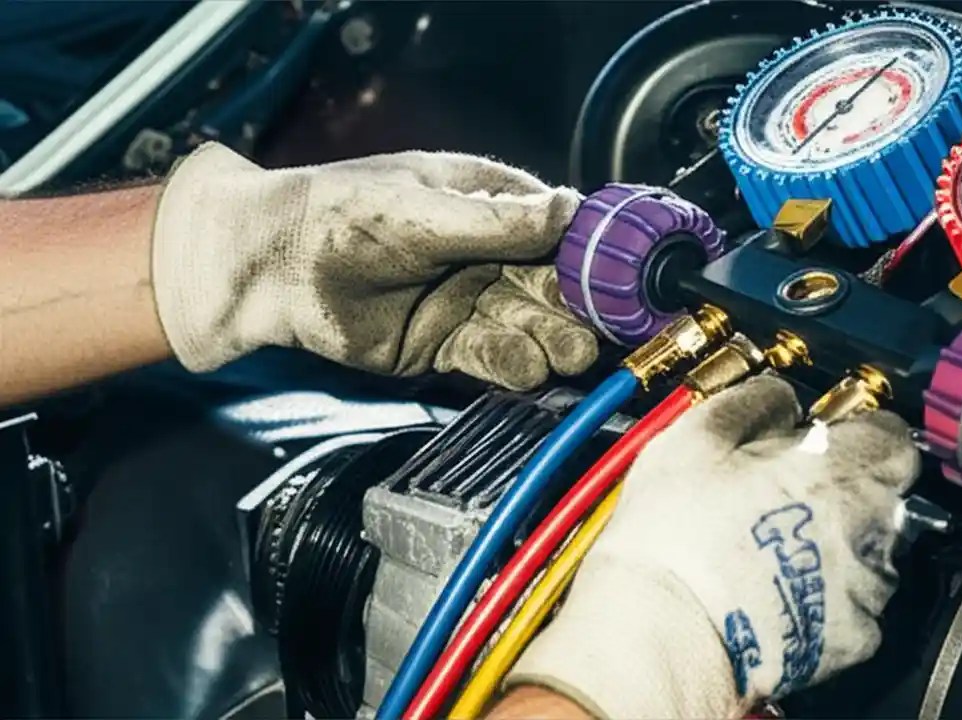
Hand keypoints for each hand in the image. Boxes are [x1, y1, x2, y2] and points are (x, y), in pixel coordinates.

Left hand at [150, 142, 596, 389]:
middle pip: (556, 286)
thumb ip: (498, 221)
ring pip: (531, 326)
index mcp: (492, 204)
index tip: (623, 278)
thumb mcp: (422, 210)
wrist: (271, 268)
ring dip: (553, 340)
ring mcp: (472, 301)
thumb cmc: (338, 215)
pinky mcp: (448, 346)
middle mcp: (491, 254)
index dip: (595, 254)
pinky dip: (514, 363)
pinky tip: (526, 365)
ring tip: (567, 352)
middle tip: (600, 329)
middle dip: (580, 309)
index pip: (562, 228)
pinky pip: (494, 358)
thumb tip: (569, 210)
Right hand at [505, 375, 919, 717]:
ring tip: (766, 546)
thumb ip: (757, 400)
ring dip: (834, 542)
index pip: (891, 433)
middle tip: (781, 491)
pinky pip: (850, 606)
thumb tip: (780, 397)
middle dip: (842, 487)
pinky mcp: (849, 640)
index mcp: (841, 468)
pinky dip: (821, 596)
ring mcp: (865, 589)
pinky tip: (773, 590)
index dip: (856, 430)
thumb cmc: (679, 535)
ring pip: (868, 550)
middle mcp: (870, 528)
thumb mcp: (700, 434)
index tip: (821, 436)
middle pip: (883, 493)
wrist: (667, 632)